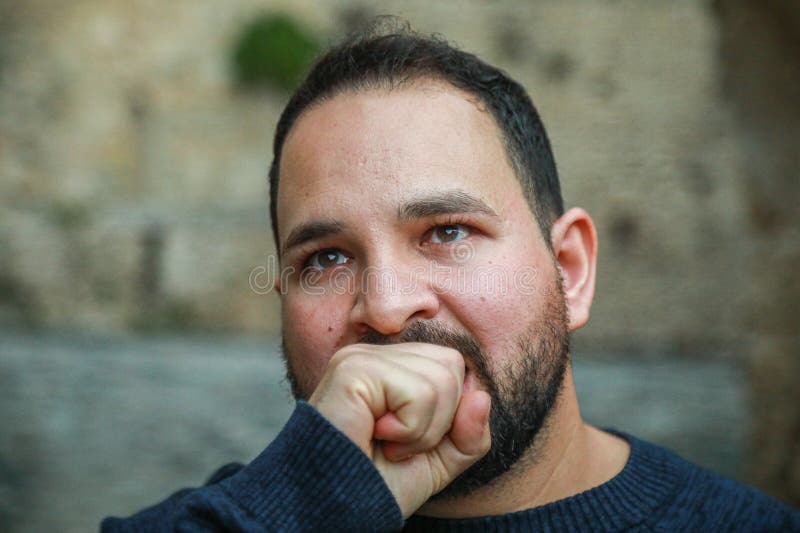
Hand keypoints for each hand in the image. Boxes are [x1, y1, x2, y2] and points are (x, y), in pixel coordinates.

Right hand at [309, 342, 490, 517]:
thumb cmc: (377, 482)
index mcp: (392, 365)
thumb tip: (482, 396)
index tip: (411, 441)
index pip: (451, 364)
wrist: (335, 510)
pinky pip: (419, 392)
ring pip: (440, 379)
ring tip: (386, 442)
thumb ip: (470, 432)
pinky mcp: (354, 370)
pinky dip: (409, 429)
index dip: (449, 412)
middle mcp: (375, 353)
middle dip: (439, 420)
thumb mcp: (439, 460)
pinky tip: (376, 436)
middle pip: (451, 365)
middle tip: (397, 444)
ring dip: (422, 430)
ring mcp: (362, 357)